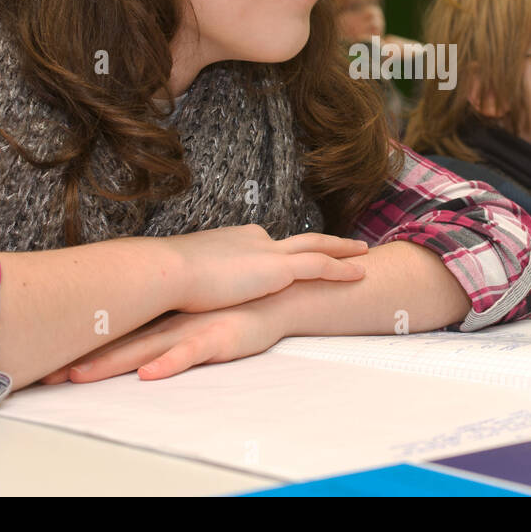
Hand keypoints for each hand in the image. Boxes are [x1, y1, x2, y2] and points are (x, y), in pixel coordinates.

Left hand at [39, 302, 284, 383]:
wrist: (276, 297)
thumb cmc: (231, 309)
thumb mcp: (190, 315)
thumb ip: (161, 321)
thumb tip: (132, 329)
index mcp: (158, 318)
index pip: (112, 333)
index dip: (78, 345)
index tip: (43, 357)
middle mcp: (166, 323)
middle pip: (116, 344)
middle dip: (79, 360)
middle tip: (45, 374)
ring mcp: (189, 330)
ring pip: (143, 349)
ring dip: (110, 363)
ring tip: (80, 376)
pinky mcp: (216, 338)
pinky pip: (188, 353)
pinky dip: (167, 363)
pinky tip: (149, 374)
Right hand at [162, 224, 368, 313]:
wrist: (169, 272)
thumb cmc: (167, 279)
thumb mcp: (185, 275)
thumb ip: (196, 281)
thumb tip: (187, 293)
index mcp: (236, 240)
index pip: (267, 244)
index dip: (284, 251)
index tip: (296, 257)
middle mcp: (256, 239)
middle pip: (300, 239)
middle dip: (325, 241)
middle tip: (346, 243)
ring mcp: (269, 252)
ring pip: (317, 247)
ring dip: (342, 250)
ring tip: (362, 253)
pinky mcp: (279, 269)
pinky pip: (321, 266)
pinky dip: (342, 268)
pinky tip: (360, 273)